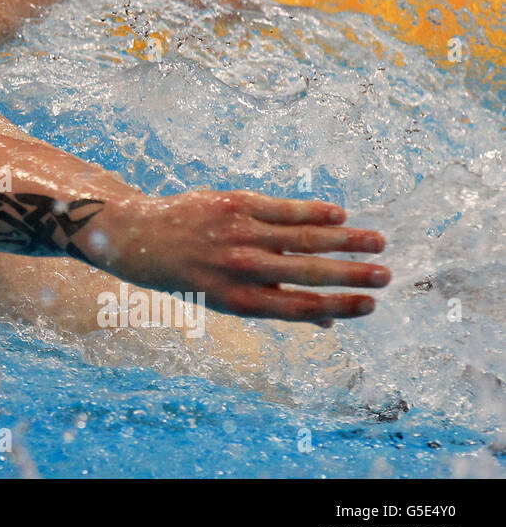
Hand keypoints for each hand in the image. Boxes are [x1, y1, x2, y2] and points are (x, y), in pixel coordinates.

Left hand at [101, 189, 389, 324]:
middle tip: (387, 276)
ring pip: (303, 237)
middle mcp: (240, 267)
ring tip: (378, 242)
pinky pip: (282, 208)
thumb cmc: (188, 273)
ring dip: (345, 239)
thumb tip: (326, 323)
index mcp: (238, 299)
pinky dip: (313, 210)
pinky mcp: (234, 203)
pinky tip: (340, 213)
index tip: (372, 305)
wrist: (138, 236)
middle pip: (308, 273)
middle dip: (352, 275)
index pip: (300, 307)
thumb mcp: (223, 299)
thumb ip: (273, 304)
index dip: (339, 307)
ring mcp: (238, 233)